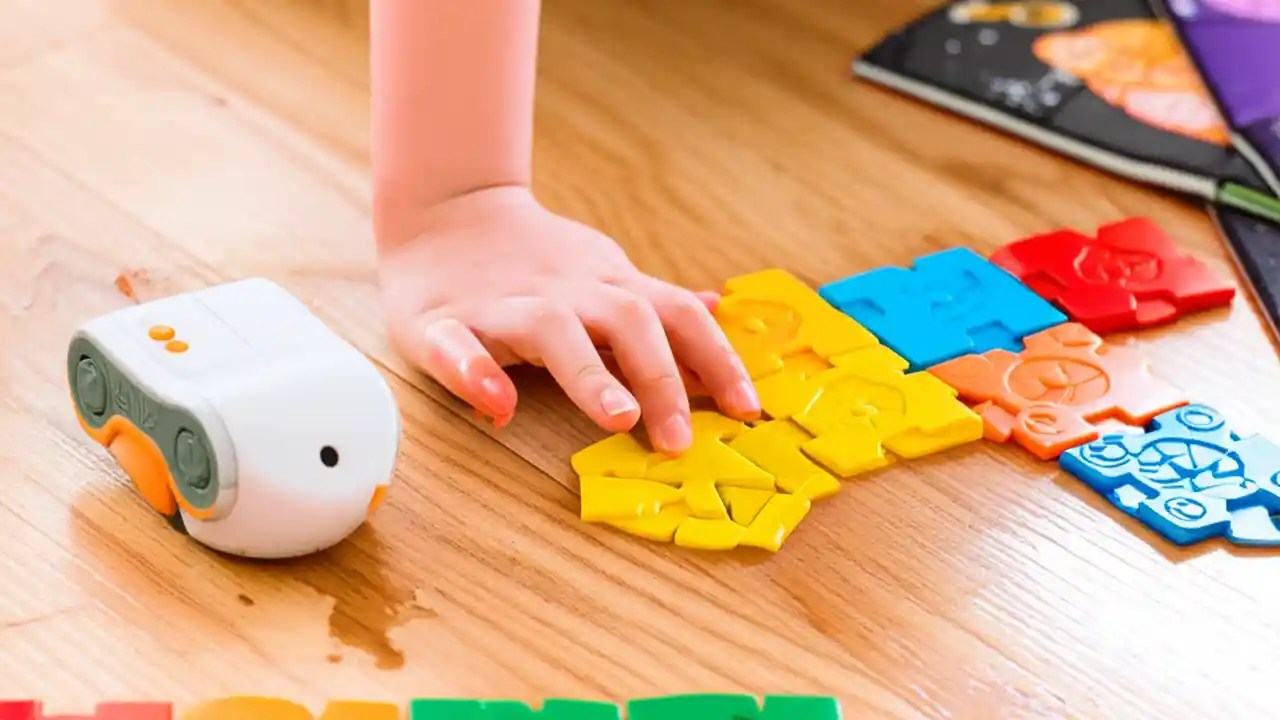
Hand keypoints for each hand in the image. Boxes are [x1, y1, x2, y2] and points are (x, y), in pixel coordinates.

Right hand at [377, 186, 760, 453]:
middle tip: (680, 439)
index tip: (748, 408)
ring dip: (590, 375)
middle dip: (661, 377)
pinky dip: (476, 374)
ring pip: (552, 331)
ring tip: (618, 419)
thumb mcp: (603, 272)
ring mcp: (504, 306)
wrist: (442, 211)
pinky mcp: (441, 323)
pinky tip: (497, 406)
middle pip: (626, 321)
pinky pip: (456, 346)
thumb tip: (715, 307)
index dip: (716, 358)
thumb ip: (653, 300)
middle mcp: (565, 293)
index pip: (676, 315)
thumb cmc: (532, 260)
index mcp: (606, 287)